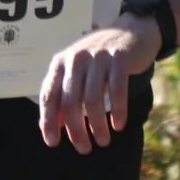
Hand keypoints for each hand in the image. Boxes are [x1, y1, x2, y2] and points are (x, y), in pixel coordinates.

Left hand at [36, 15, 158, 152]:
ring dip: (97, 125)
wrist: (131, 30)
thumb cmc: (100, 59)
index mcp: (60, 62)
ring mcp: (97, 57)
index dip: (48, 120)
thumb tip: (55, 127)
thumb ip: (65, 95)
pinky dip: (117, 111)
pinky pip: (117, 90)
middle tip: (84, 149)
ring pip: (92, 99)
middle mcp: (76, 58)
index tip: (52, 142)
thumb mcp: (78, 72)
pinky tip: (118, 125)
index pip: (49, 95)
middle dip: (75, 130)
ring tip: (103, 141)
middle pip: (71, 101)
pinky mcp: (119, 58)